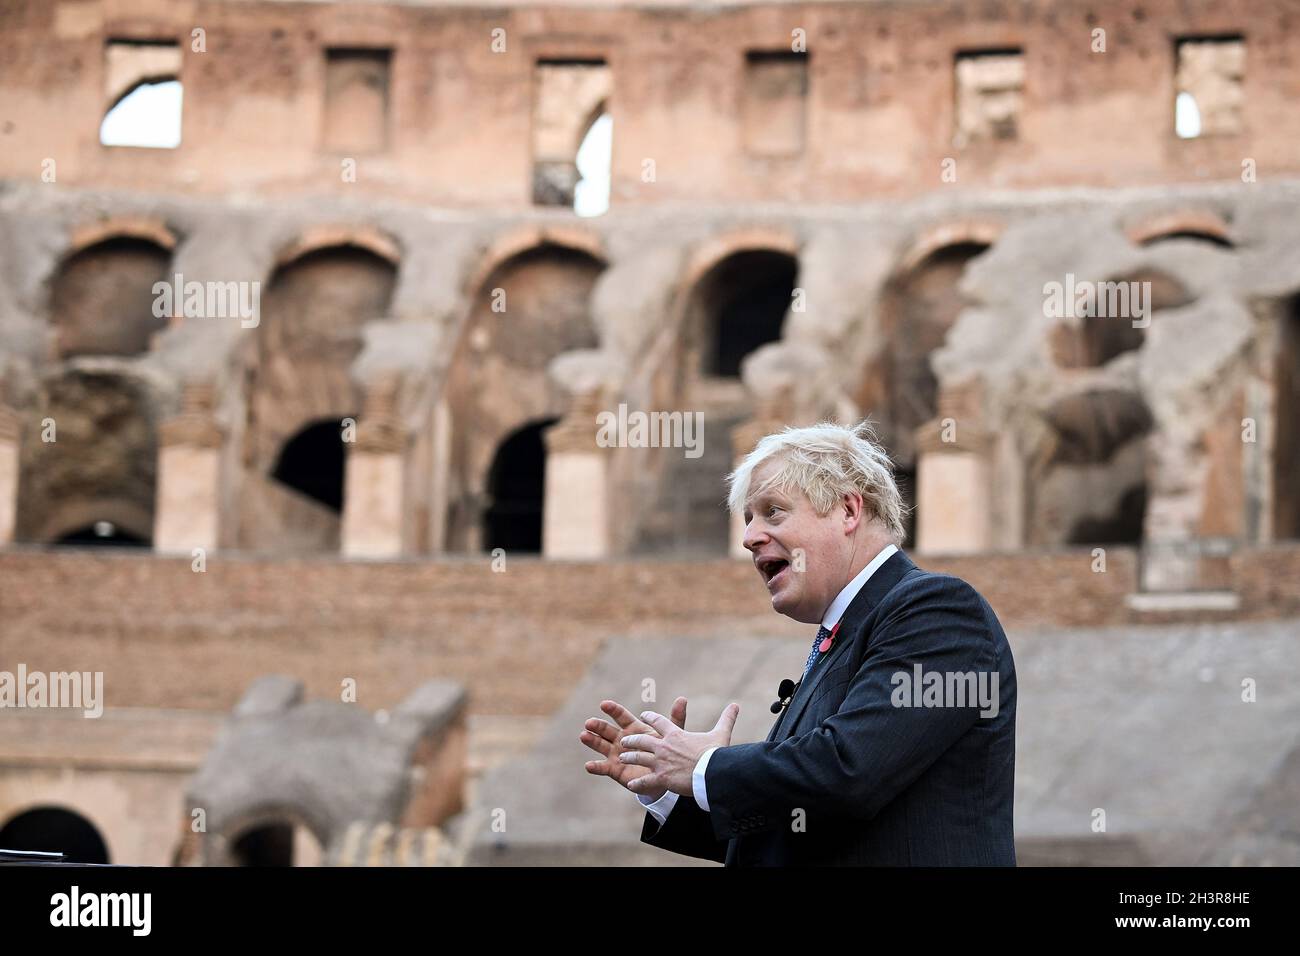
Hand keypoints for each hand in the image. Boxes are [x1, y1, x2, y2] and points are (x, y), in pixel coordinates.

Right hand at [581, 697, 687, 800]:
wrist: (665, 775)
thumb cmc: (665, 751)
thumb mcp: (671, 735)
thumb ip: (675, 718)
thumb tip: (682, 699)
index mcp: (634, 728)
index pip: (621, 716)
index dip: (613, 710)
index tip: (604, 704)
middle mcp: (621, 739)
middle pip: (607, 730)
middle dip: (598, 726)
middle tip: (589, 722)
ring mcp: (616, 754)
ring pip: (601, 745)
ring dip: (592, 741)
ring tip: (584, 735)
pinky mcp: (615, 769)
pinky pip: (604, 768)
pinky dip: (595, 767)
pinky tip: (588, 765)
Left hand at [619, 703, 739, 798]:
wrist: (712, 773)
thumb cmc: (716, 754)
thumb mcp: (720, 734)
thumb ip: (726, 719)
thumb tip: (736, 705)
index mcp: (675, 734)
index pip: (659, 721)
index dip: (650, 717)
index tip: (644, 715)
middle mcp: (664, 746)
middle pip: (642, 740)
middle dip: (632, 740)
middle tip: (625, 740)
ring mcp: (660, 762)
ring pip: (638, 758)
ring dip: (629, 757)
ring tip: (622, 758)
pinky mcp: (661, 778)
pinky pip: (645, 781)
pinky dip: (638, 784)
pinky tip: (631, 786)